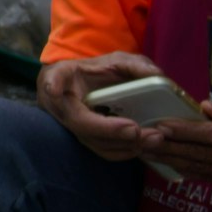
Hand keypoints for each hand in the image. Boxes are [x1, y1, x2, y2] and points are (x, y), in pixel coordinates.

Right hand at [48, 57, 170, 164]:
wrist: (86, 86)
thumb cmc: (98, 70)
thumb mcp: (117, 60)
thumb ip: (135, 65)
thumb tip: (157, 76)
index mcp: (62, 76)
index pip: (54, 80)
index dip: (53, 86)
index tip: (54, 88)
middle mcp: (59, 104)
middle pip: (80, 122)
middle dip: (111, 130)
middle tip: (139, 130)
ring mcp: (69, 124)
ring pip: (92, 141)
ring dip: (122, 144)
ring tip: (153, 138)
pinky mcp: (83, 137)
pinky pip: (100, 150)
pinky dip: (122, 151)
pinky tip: (142, 145)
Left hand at [139, 93, 211, 191]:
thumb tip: (202, 108)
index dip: (186, 131)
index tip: (161, 125)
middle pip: (205, 155)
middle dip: (171, 148)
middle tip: (144, 139)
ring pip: (205, 169)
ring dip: (173, 160)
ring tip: (148, 151)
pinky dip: (188, 170)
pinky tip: (168, 162)